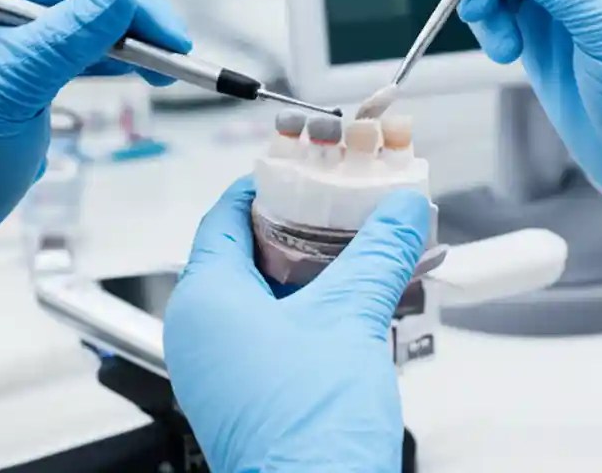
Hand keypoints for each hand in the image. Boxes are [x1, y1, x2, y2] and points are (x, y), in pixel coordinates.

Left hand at [0, 0, 191, 312]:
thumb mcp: (13, 86)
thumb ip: (72, 34)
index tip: (167, 33)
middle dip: (135, 12)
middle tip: (175, 50)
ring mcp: (12, 33)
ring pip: (92, 13)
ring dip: (133, 36)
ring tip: (166, 66)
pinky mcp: (29, 66)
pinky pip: (85, 44)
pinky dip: (118, 56)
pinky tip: (142, 70)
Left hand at [164, 177, 429, 472]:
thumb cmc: (309, 430)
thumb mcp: (353, 317)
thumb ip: (380, 252)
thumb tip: (403, 209)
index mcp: (206, 299)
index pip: (224, 216)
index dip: (264, 186)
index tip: (300, 171)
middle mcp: (199, 332)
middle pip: (246, 254)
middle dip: (300, 231)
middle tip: (344, 212)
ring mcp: (218, 368)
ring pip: (262, 297)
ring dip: (311, 275)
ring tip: (360, 258)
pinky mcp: (243, 395)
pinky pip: (269, 335)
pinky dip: (307, 314)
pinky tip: (353, 309)